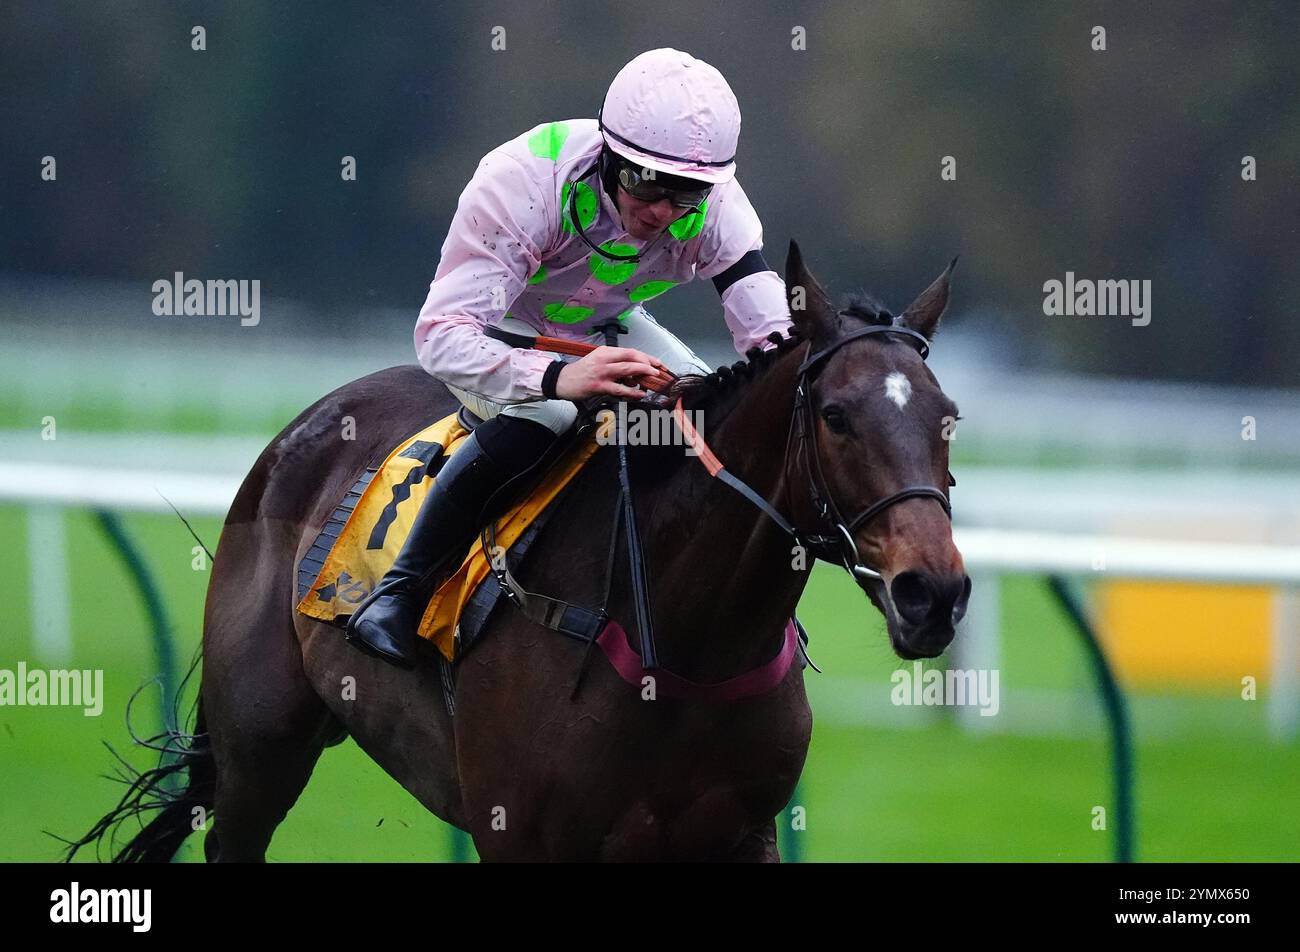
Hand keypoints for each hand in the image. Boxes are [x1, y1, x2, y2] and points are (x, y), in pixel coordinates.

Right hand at [554, 346, 669, 399]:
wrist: (562, 380)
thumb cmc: (582, 372)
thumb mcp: (599, 362)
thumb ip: (616, 366)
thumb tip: (635, 375)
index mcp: (606, 351)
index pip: (631, 351)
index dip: (647, 357)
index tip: (658, 363)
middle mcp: (605, 359)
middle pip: (632, 357)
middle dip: (649, 363)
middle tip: (659, 371)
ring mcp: (602, 372)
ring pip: (628, 369)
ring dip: (643, 373)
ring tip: (653, 378)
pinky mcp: (599, 385)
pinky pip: (620, 388)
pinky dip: (632, 391)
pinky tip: (640, 394)